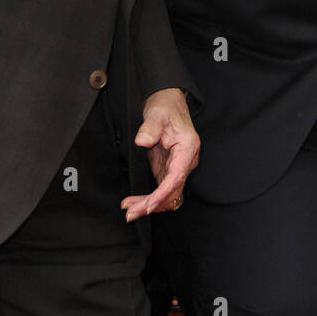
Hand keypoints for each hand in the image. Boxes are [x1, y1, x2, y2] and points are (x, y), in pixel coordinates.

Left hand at [121, 88, 200, 221]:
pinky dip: (149, 198)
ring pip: (167, 194)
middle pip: (172, 191)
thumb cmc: (165, 107)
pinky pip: (161, 190)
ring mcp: (177, 166)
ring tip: (129, 210)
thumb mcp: (156, 114)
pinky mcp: (167, 169)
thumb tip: (142, 141)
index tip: (149, 205)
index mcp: (187, 148)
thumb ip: (150, 128)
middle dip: (152, 204)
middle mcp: (185, 161)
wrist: (167, 103)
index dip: (163, 194)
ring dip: (149, 205)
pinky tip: (135, 203)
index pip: (177, 177)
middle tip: (131, 212)